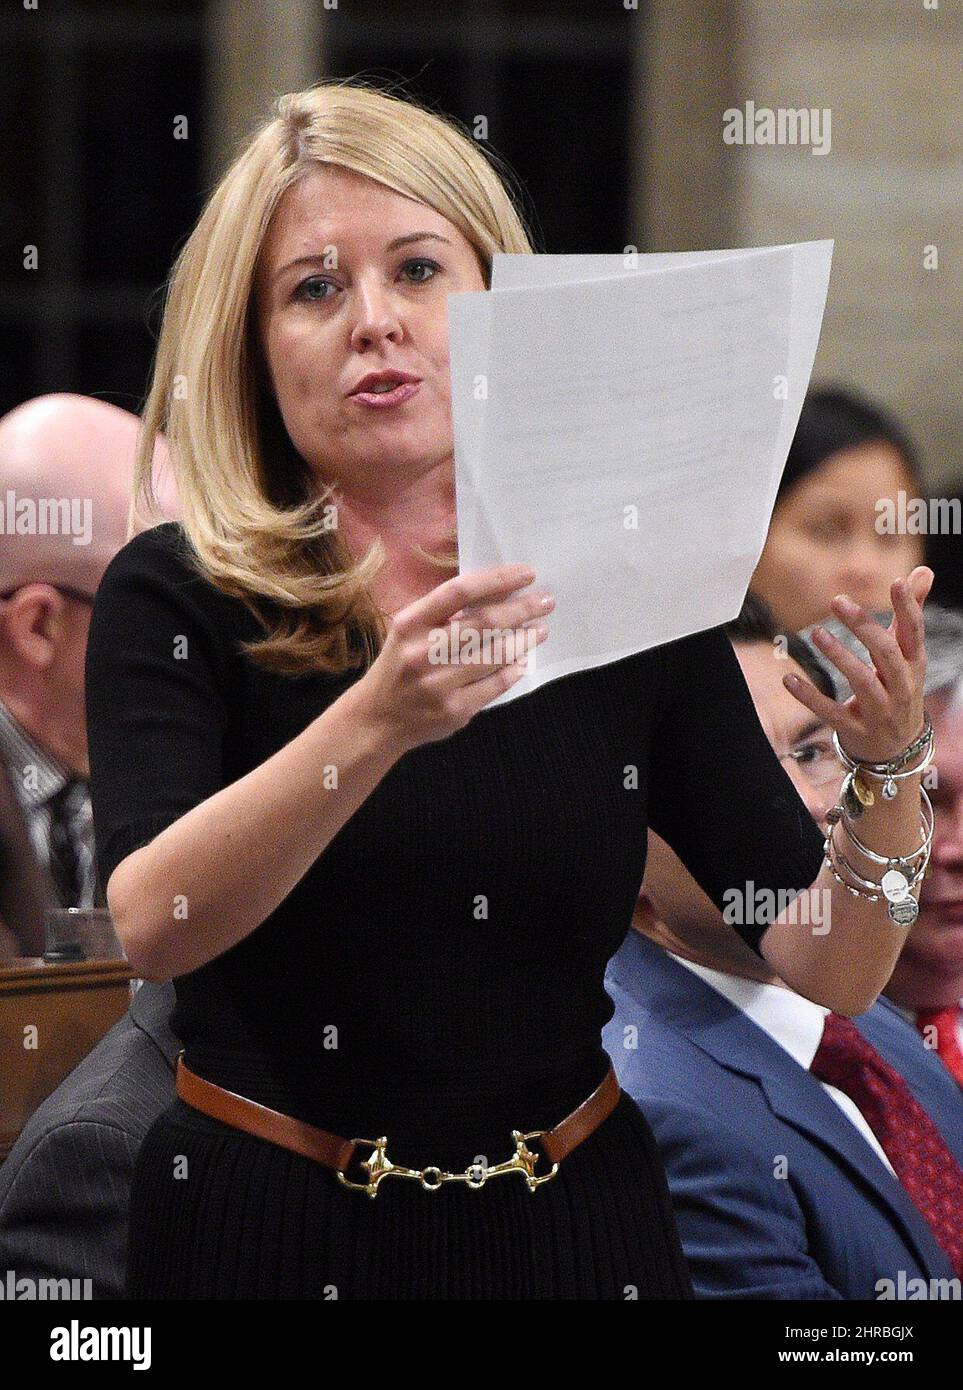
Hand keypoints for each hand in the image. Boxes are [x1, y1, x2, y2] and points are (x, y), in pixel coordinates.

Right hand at [354, 564, 552, 752]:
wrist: (377, 719)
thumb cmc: (400, 665)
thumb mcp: (409, 631)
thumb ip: (443, 613)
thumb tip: (497, 592)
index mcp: (410, 623)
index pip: (459, 591)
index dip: (497, 580)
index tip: (525, 574)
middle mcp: (423, 652)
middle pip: (484, 623)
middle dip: (522, 609)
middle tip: (546, 602)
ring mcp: (439, 683)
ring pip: (495, 655)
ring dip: (525, 639)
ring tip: (540, 629)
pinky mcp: (454, 710)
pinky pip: (495, 684)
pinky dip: (514, 669)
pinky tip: (522, 660)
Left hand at [782, 566, 933, 763]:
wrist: (897, 750)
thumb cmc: (899, 690)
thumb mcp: (908, 656)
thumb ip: (910, 614)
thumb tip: (923, 571)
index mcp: (914, 666)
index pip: (914, 634)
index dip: (908, 609)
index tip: (896, 582)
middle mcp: (900, 688)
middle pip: (886, 654)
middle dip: (864, 627)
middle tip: (837, 600)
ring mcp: (878, 711)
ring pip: (862, 682)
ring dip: (839, 656)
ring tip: (817, 632)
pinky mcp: (854, 729)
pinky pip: (830, 711)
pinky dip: (809, 696)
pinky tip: (788, 679)